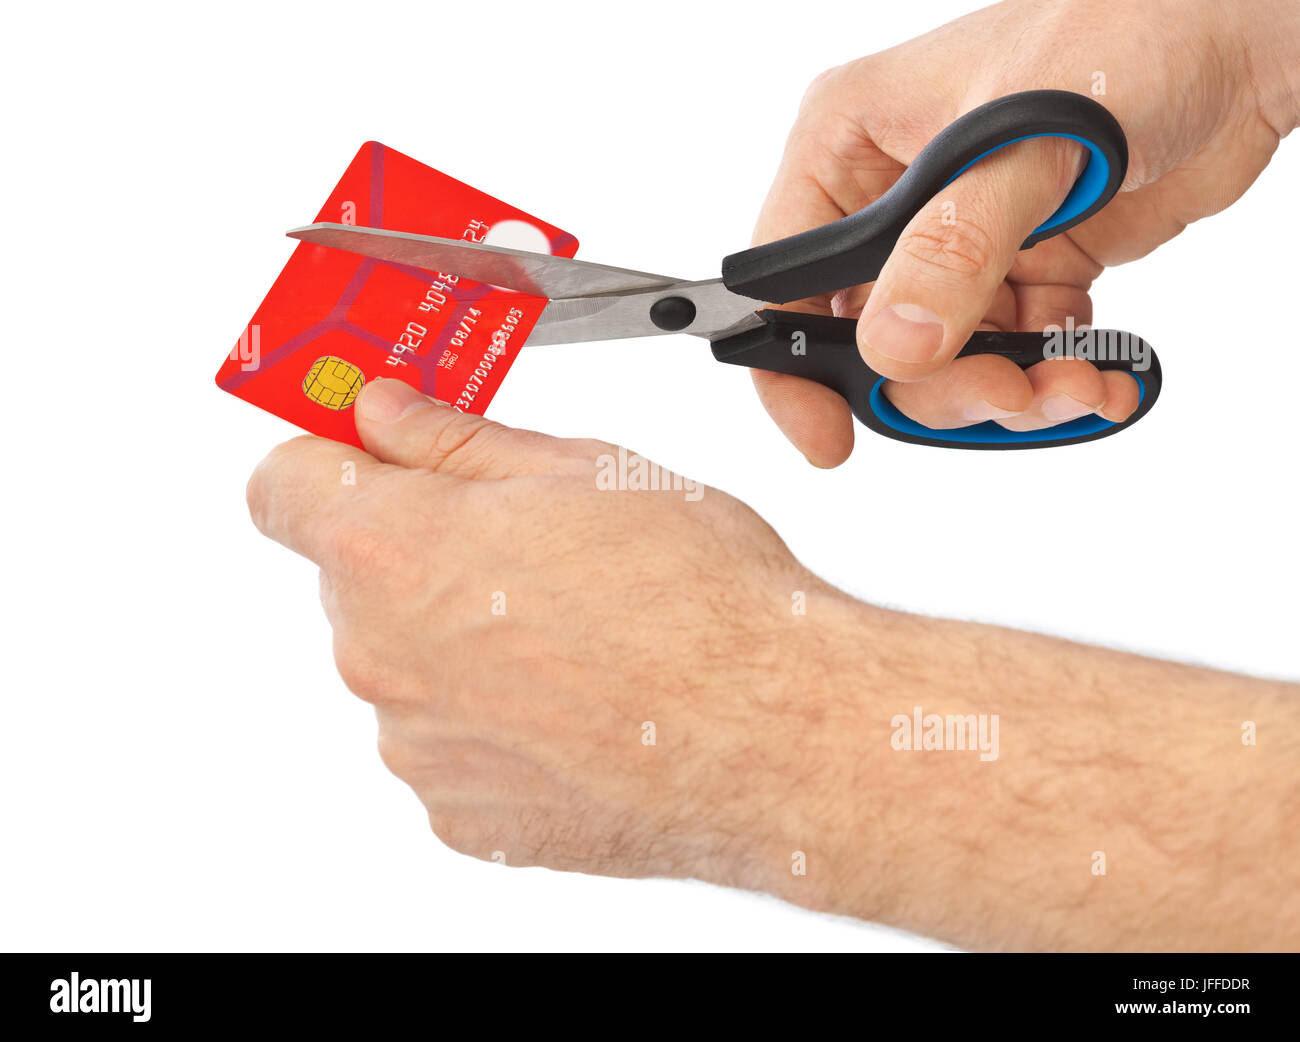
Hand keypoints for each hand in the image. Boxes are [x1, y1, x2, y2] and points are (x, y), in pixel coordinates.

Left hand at [246, 378, 858, 895]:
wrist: (767, 732)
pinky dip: (495, 727)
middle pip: (356, 583)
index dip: (328, 461)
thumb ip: (451, 441)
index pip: (282, 486)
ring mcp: (415, 746)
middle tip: (523, 550)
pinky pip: (451, 749)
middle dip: (419, 557)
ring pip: (408, 670)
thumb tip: (383, 413)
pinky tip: (577, 708)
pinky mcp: (460, 816)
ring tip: (572, 639)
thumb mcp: (577, 469)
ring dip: (461, 647)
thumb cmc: (693, 596)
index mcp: (390, 548)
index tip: (372, 457)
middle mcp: (376, 654)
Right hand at [754, 0, 1299, 464]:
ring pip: (942, 358)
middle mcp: (891, 195)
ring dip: (1007, 387)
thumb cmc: (1130, 32)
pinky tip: (1097, 373)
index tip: (829, 435)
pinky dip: (1051, 374)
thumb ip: (955, 250)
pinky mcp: (1019, 263)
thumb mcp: (1022, 145)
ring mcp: (956, 235)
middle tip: (1005, 391)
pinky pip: (1010, 348)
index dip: (793, 366)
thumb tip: (896, 344)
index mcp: (849, 143)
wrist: (1239, 40)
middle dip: (936, 383)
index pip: (783, 278)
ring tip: (1074, 382)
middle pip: (868, 337)